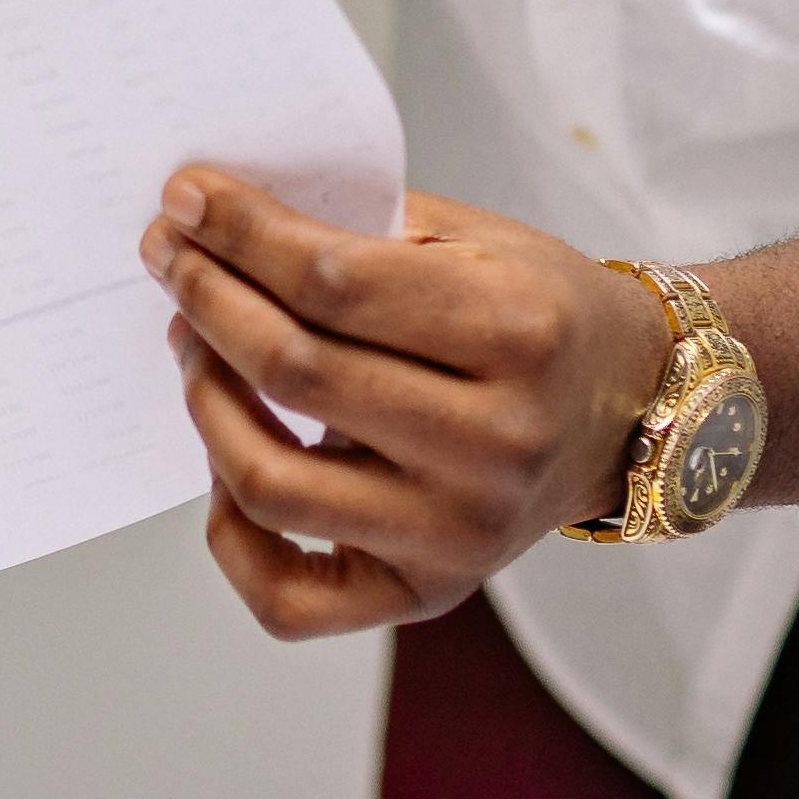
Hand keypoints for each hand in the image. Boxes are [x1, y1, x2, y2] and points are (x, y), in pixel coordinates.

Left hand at [146, 173, 682, 637]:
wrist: (630, 410)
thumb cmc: (543, 314)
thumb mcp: (479, 241)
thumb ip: (362, 228)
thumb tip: (219, 219)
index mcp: (518, 331)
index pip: (333, 281)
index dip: (241, 235)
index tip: (186, 201)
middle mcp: (496, 441)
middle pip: (294, 370)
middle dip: (206, 300)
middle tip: (168, 258)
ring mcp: (461, 529)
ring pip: (271, 482)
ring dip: (203, 403)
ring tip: (192, 346)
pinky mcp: (432, 590)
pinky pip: (287, 597)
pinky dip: (230, 533)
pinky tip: (224, 464)